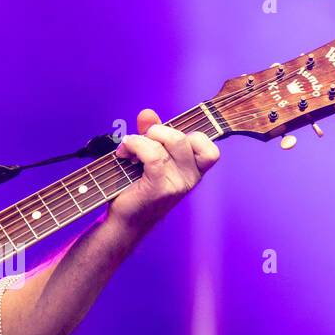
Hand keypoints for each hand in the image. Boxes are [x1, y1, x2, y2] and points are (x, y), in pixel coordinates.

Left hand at [107, 108, 219, 234]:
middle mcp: (189, 179)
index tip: (167, 138)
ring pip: (169, 144)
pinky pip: (153, 156)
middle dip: (158, 131)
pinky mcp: (159, 188)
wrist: (125, 221)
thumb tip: (147, 113)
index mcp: (193, 172)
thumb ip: (151, 134)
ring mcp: (176, 184)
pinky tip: (124, 151)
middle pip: (184, 139)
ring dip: (143, 139)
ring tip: (128, 147)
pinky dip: (136, 145)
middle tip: (140, 140)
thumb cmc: (137, 188)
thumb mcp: (148, 157)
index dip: (192, 137)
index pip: (210, 151)